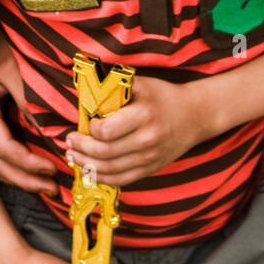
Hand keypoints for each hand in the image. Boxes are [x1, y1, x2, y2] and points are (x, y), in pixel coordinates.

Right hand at [0, 21, 57, 194]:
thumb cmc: (6, 40)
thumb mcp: (21, 70)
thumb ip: (33, 105)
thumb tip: (54, 142)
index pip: (2, 149)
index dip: (28, 164)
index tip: (55, 168)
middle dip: (25, 178)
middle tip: (55, 186)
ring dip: (20, 175)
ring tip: (48, 182)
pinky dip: (16, 163)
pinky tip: (37, 166)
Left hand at [65, 75, 201, 186]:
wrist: (195, 115)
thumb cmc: (163, 96)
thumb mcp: (141, 84)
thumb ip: (115, 89)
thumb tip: (85, 96)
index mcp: (144, 115)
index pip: (107, 131)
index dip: (90, 129)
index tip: (86, 122)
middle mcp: (148, 140)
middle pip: (105, 153)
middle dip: (81, 149)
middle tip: (69, 141)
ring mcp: (150, 158)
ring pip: (110, 170)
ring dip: (86, 165)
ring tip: (73, 156)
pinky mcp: (151, 169)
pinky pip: (122, 180)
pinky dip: (102, 177)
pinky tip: (89, 170)